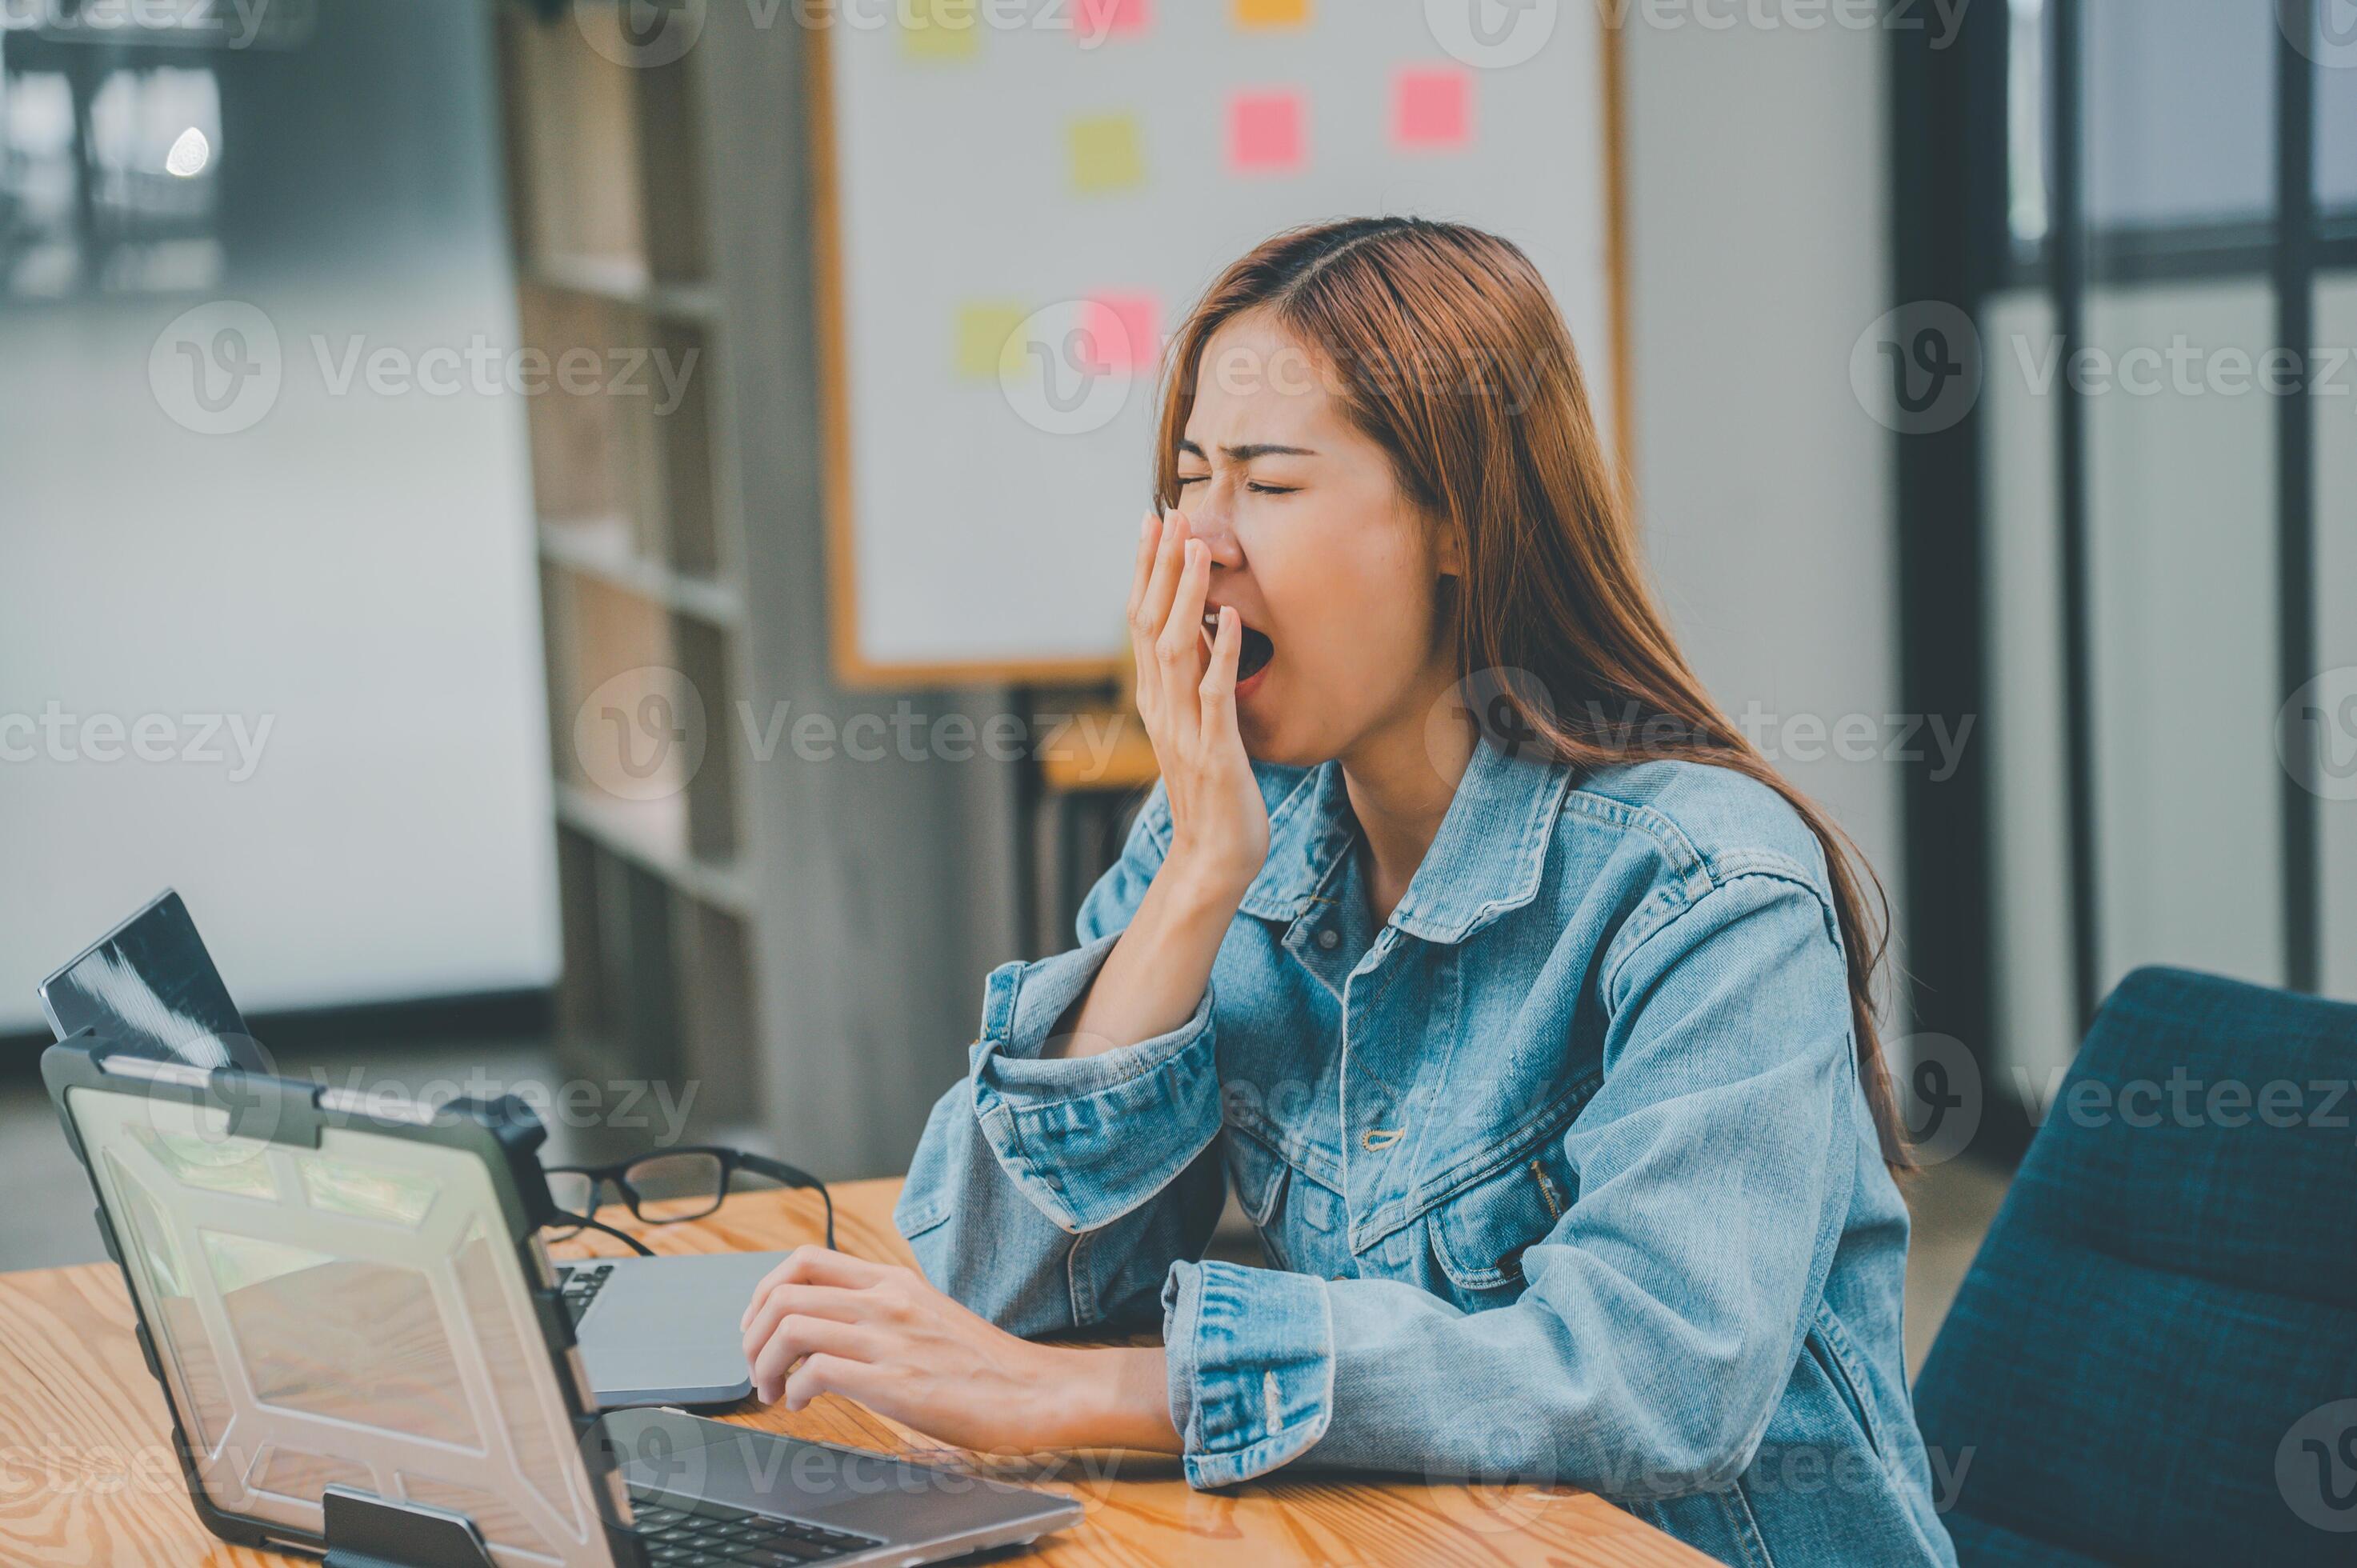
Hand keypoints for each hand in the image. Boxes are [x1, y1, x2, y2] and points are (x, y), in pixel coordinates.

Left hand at [737, 1248, 1175, 1455]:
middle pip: (783, 1291)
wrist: (1033, 1391)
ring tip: (773, 1390)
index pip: (804, 1260)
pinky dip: (794, 1391)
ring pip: (790, 1327)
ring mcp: (889, 1338)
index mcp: (892, 1281)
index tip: (757, 1324)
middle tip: (756, 1364)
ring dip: (764, 1363)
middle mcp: (885, 1300)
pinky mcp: (893, 1380)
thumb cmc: (984, 1364)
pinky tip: (803, 1405)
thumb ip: (880, 1312)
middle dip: (751, 1333)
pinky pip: (815, 1372)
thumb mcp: (927, 1314)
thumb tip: (828, 1330)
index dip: (763, 1291)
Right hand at [1126, 510, 1268, 901]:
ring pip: (1177, 650)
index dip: (1145, 570)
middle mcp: (1161, 708)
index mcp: (1155, 700)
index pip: (1140, 622)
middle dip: (1160, 568)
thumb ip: (1194, 683)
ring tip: (1198, 549)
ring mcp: (1185, 730)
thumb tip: (1202, 632)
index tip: (1153, 523)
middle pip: (1149, 624)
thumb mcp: (1198, 728)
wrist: (1213, 859)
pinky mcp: (1215, 752)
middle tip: (1170, 515)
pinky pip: (1216, 696)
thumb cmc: (1214, 795)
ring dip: (1186, 596)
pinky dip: (1223, 654)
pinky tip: (1232, 618)